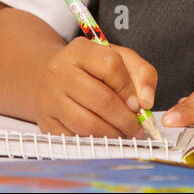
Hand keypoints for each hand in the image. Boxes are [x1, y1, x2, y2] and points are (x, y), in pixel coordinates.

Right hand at [36, 37, 156, 138]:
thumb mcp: (119, 59)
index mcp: (79, 50)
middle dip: (125, 119)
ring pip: (87, 123)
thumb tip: (146, 101)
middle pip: (100, 99)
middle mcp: (59, 72)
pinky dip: (95, 142)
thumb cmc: (91, 70)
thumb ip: (142, 74)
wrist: (54, 78)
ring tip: (123, 134)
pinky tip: (105, 137)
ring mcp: (49, 98)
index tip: (138, 104)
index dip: (128, 88)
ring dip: (112, 134)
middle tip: (136, 128)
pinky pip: (76, 139)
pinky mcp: (46, 122)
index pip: (110, 65)